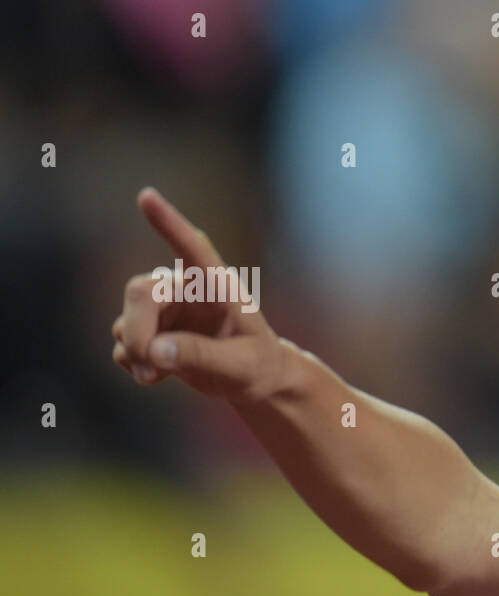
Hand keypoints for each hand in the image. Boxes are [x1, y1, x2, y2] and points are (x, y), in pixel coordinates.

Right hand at [112, 188, 284, 404]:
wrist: (253, 380)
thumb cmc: (257, 364)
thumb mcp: (241, 364)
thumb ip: (201, 355)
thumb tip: (155, 351)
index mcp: (216, 285)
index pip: (193, 249)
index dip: (170, 223)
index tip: (147, 196)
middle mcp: (185, 289)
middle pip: (141, 292)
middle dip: (137, 330)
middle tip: (148, 364)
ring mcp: (165, 310)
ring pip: (127, 320)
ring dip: (134, 351)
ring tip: (156, 376)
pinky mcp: (151, 331)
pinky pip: (124, 344)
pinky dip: (132, 362)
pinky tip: (154, 376)